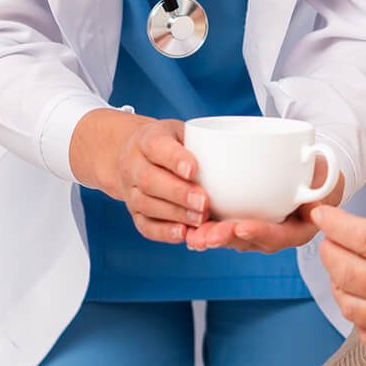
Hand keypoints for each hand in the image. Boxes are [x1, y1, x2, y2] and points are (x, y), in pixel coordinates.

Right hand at [71, 110, 206, 243]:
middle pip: (149, 180)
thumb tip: (235, 157)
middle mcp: (132, 165)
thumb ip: (201, 141)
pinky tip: (183, 233)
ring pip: (146, 205)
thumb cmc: (172, 143)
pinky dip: (163, 232)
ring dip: (175, 214)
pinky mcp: (134, 212)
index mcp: (146, 139)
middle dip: (178, 193)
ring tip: (200, 219)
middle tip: (204, 202)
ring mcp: (130, 190)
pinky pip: (144, 225)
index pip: (155, 145)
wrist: (137, 157)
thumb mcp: (183, 132)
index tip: (193, 170)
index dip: (174, 159)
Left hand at [183, 164, 341, 251]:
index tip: (242, 227)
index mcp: (299, 228)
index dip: (260, 233)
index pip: (280, 236)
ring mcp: (259, 230)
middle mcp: (277, 234)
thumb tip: (316, 203)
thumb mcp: (328, 177)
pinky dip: (207, 229)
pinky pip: (224, 228)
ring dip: (211, 238)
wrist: (315, 172)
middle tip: (206, 236)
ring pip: (233, 238)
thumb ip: (325, 186)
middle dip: (226, 239)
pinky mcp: (243, 220)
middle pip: (250, 241)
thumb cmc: (322, 173)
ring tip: (192, 235)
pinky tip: (188, 230)